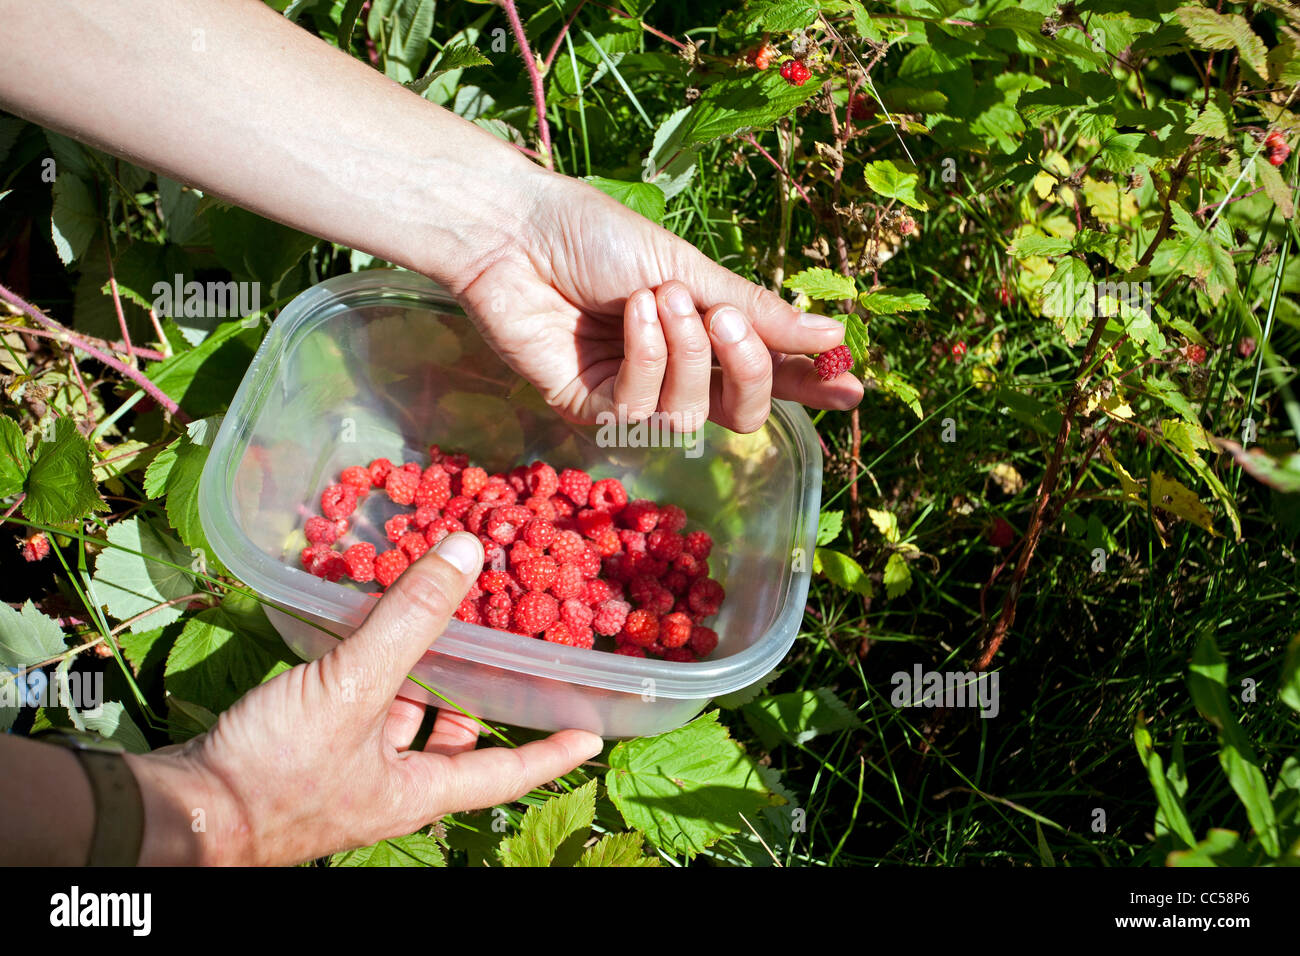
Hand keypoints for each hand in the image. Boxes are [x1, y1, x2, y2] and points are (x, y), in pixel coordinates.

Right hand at [130, 533, 601, 865]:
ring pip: (406, 717)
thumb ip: (409, 618)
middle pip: (457, 739)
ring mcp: (350, 770)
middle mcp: (393, 786)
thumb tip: (468, 550)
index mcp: (421, 790)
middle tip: (507, 645)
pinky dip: (375, 667)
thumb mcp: (354, 687)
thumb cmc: (277, 769)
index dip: (553, 752)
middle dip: (480, 695)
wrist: (179, 810)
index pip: (509, 774)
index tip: (594, 731)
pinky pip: (362, 705)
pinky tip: (372, 623)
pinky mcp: (311, 749)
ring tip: (444, 616)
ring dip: (422, 670)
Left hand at [456, 170, 863, 433]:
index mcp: (702, 335)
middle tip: (727, 321)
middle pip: (740, 415)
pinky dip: (643, 360)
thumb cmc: (595, 236)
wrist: (517, 231)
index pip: (766, 375)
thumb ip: (756, 311)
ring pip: (690, 418)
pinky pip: (638, 413)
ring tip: (659, 298)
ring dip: (684, 354)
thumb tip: (832, 335)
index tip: (850, 388)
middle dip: (747, 371)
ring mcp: (630, 398)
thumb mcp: (688, 267)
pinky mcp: (588, 411)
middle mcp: (672, 374)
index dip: (807, 386)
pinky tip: (629, 317)